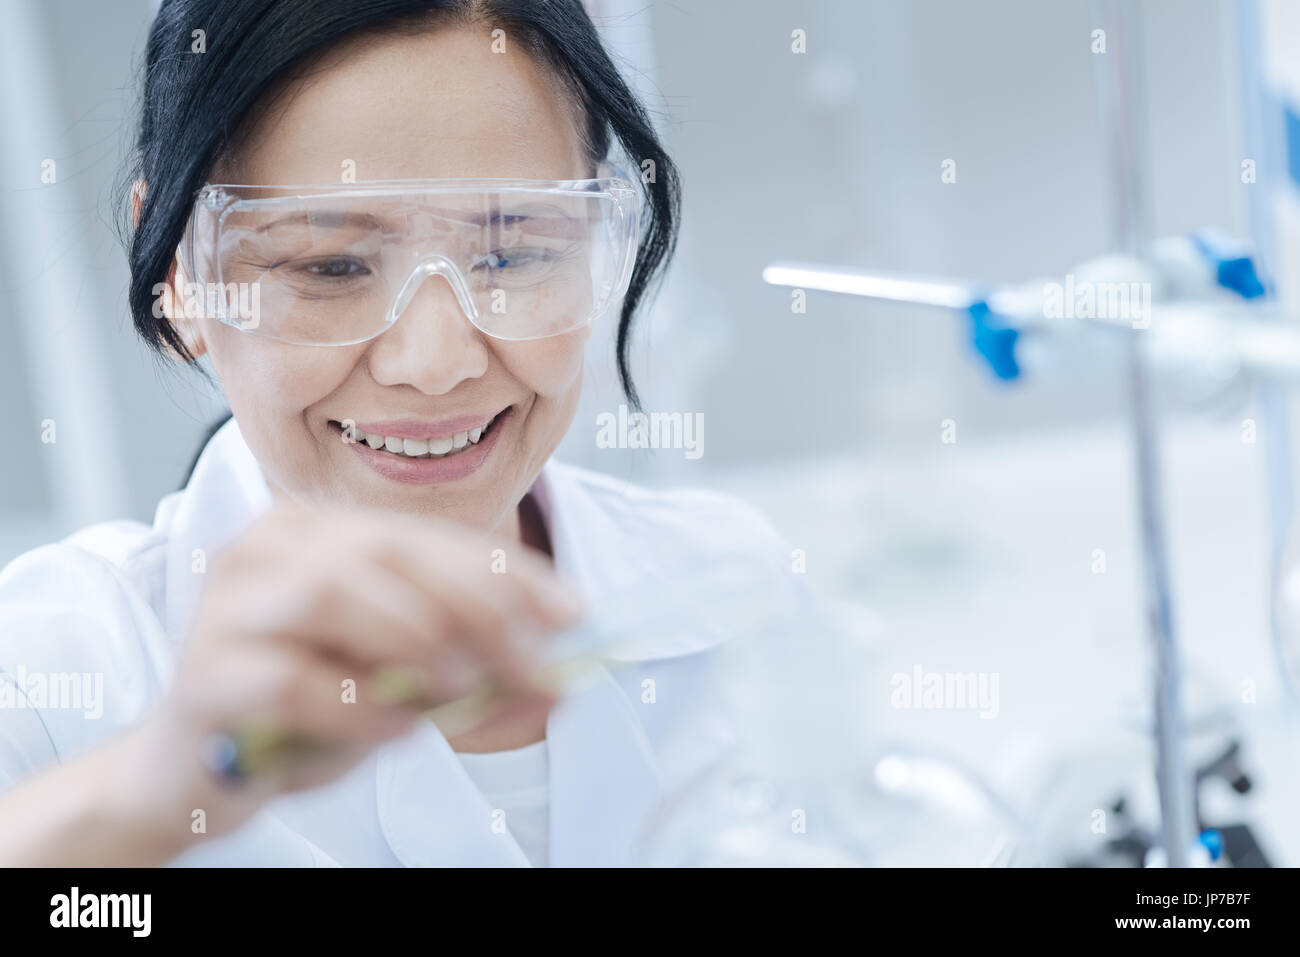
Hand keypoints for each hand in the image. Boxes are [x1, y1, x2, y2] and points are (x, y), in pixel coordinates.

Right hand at [129, 499, 579, 853]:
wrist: (192, 769)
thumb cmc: (304, 711)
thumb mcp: (400, 685)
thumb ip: (472, 674)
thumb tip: (559, 686)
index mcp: (316, 531)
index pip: (428, 537)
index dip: (507, 573)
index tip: (573, 613)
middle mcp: (266, 548)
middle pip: (387, 551)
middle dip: (476, 606)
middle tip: (528, 665)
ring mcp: (227, 607)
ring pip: (332, 590)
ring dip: (414, 641)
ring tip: (456, 687)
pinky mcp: (204, 678)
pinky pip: (290, 680)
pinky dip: (357, 706)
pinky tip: (393, 728)